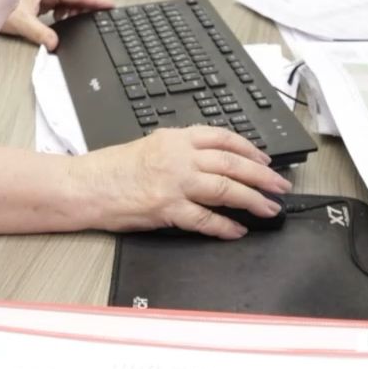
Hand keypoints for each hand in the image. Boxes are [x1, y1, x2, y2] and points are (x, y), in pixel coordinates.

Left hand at [1, 0, 112, 49]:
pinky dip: (64, 11)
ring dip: (74, 7)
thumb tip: (56, 44)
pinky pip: (57, 2)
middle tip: (96, 16)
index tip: (109, 5)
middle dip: (86, 3)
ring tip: (74, 21)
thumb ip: (40, 33)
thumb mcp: (20, 22)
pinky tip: (59, 20)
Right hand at [70, 127, 291, 238]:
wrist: (87, 186)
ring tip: (270, 208)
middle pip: (232, 163)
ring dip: (253, 200)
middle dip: (262, 176)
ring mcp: (174, 183)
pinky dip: (225, 226)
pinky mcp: (167, 209)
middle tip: (281, 185)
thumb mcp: (152, 145)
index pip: (224, 138)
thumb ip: (182, 149)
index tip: (266, 160)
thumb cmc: (113, 168)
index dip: (250, 149)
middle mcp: (179, 157)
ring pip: (226, 189)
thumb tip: (214, 161)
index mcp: (176, 138)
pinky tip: (238, 230)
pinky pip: (205, 219)